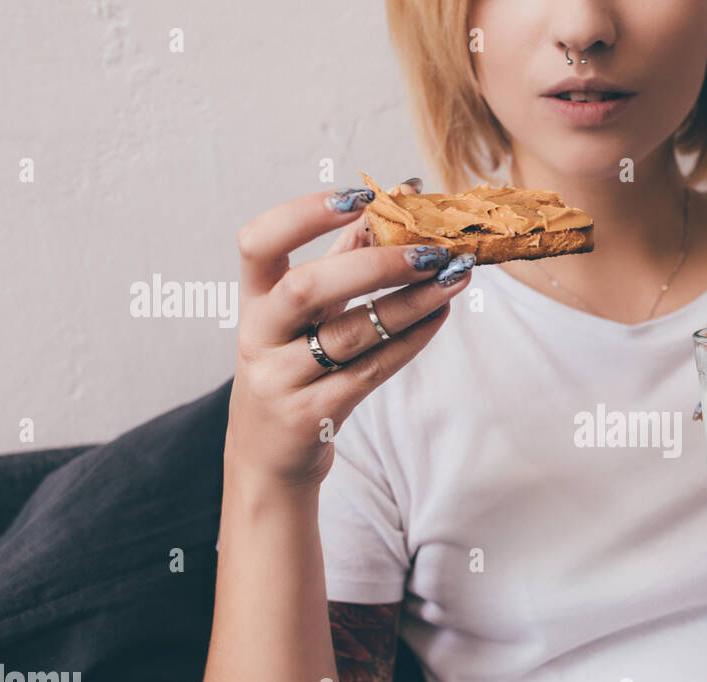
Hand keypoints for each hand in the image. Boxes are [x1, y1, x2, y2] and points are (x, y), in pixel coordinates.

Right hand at [226, 179, 474, 489]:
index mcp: (251, 302)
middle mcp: (259, 338)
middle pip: (308, 288)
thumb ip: (335, 265)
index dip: (303, 214)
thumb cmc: (291, 373)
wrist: (266, 461)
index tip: (359, 196)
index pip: (258, 243)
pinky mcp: (313, 415)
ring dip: (410, 301)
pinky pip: (370, 371)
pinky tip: (440, 314)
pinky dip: (410, 341)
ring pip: (351, 333)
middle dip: (375, 263)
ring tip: (454, 277)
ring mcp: (282, 380)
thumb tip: (378, 212)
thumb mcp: (297, 320)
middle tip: (431, 250)